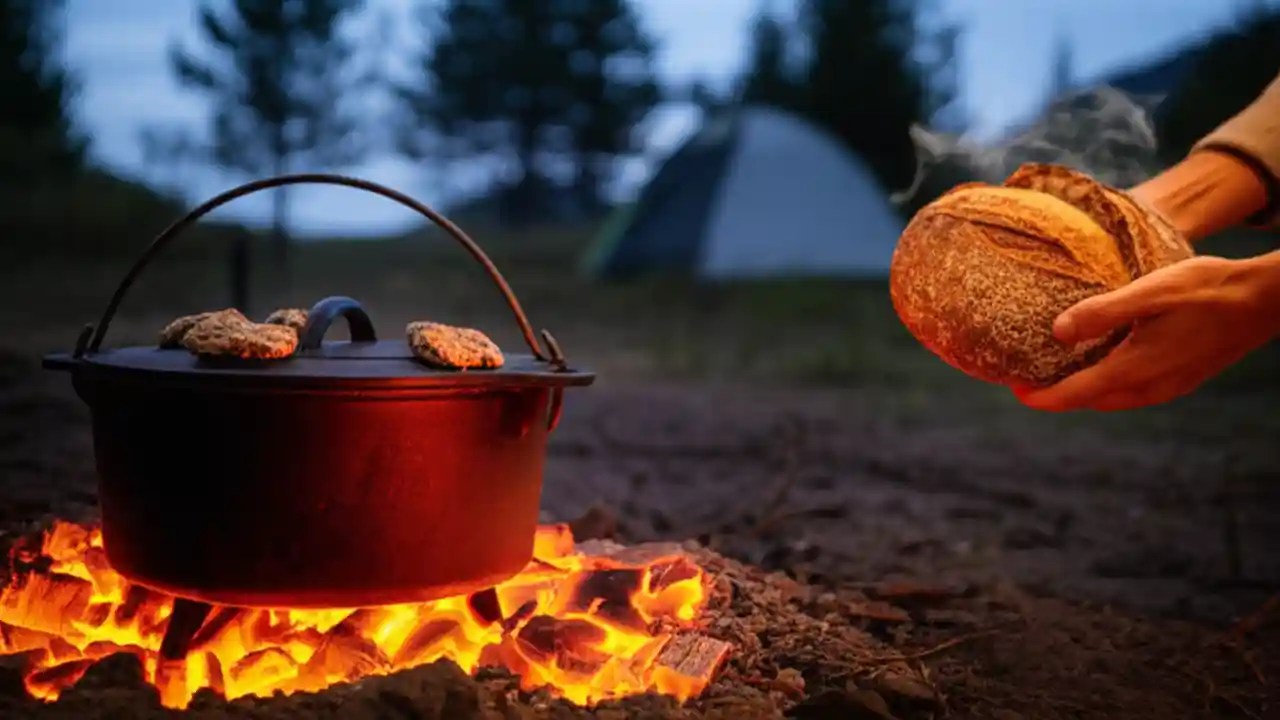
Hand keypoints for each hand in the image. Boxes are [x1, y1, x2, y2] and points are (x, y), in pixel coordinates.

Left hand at [1015, 254, 1279, 411]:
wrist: (1264, 301)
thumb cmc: (1206, 290)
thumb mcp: (1148, 292)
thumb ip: (1101, 312)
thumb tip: (1058, 331)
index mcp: (1134, 370)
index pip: (1074, 394)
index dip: (1040, 396)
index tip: (1013, 389)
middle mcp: (1149, 388)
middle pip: (1089, 401)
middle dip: (1057, 394)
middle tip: (1028, 377)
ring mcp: (1168, 388)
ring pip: (1112, 399)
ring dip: (1083, 390)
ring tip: (1058, 371)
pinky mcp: (1181, 380)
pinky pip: (1133, 391)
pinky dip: (1108, 383)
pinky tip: (1103, 361)